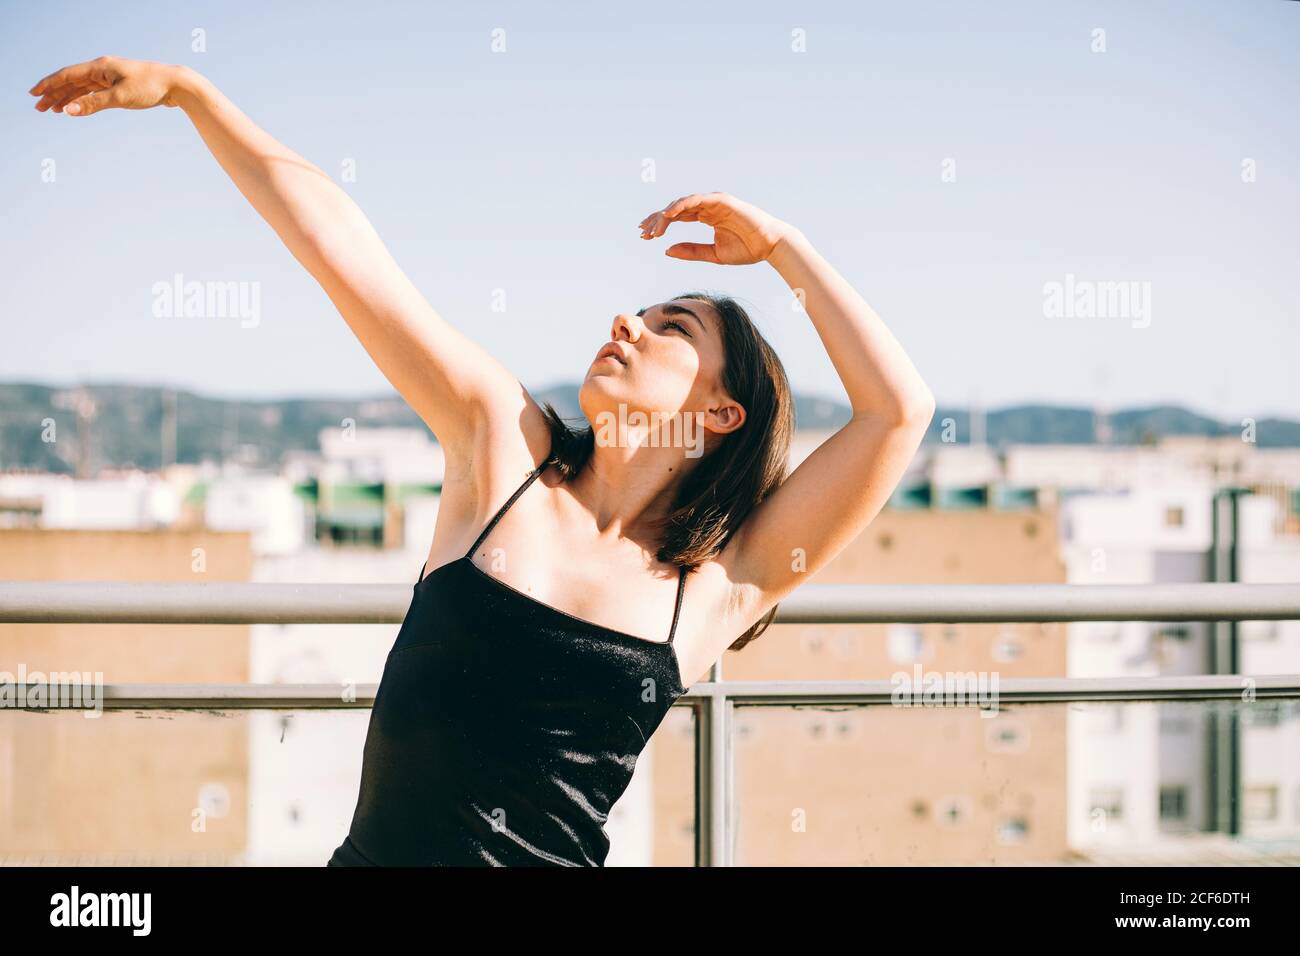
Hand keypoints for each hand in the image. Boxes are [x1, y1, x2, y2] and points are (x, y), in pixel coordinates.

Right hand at [29, 56, 186, 115]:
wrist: (177, 85)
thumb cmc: (150, 87)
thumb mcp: (120, 97)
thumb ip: (93, 104)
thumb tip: (68, 111)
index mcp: (100, 67)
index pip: (67, 75)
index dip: (49, 84)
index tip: (34, 94)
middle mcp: (103, 70)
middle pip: (72, 82)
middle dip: (55, 94)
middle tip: (40, 108)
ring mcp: (111, 78)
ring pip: (82, 88)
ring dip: (67, 98)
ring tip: (54, 110)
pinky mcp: (120, 86)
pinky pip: (94, 92)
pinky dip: (83, 99)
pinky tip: (76, 107)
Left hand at [638, 192, 794, 264]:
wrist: (769, 246)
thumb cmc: (746, 250)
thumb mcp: (713, 254)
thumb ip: (691, 251)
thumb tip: (666, 250)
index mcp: (706, 216)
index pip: (677, 217)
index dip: (660, 224)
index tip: (645, 235)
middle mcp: (708, 207)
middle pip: (676, 209)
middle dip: (657, 220)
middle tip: (643, 232)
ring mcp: (715, 202)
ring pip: (682, 204)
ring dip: (666, 215)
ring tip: (653, 228)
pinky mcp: (722, 200)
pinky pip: (697, 200)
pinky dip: (682, 205)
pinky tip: (668, 215)